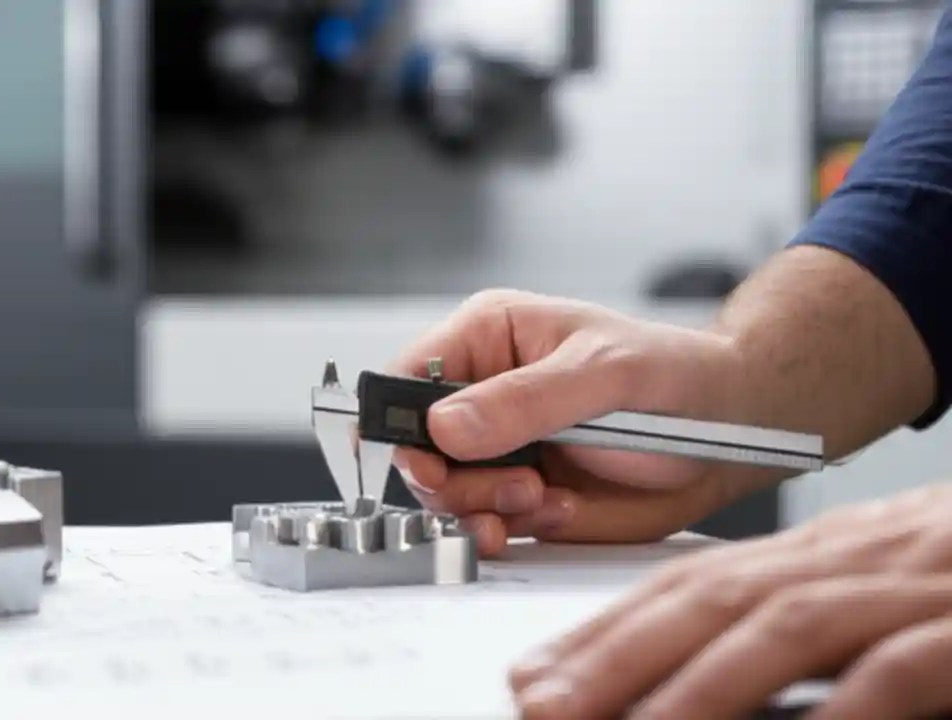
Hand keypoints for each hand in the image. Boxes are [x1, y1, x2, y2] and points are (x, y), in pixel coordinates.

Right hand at [387, 289, 772, 554]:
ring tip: (544, 496)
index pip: (408, 376)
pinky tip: (557, 511)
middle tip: (515, 485)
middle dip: (454, 479)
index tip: (430, 460)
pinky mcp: (518, 492)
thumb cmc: (677, 380)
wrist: (731, 438)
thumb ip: (526, 399)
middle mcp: (483, 393)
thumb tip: (444, 425)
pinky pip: (482, 522)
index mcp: (488, 339)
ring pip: (443, 493)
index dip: (403, 422)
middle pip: (416, 447)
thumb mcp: (605, 375)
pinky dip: (510, 530)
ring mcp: (498, 448)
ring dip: (485, 507)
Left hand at [507, 483, 951, 718]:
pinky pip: (903, 663)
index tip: (536, 674)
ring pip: (784, 626)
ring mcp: (913, 586)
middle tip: (539, 706)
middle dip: (615, 657)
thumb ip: (798, 638)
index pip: (686, 586)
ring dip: (697, 685)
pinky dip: (849, 704)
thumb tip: (701, 685)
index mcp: (816, 556)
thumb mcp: (874, 598)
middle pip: (709, 600)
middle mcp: (849, 560)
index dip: (604, 630)